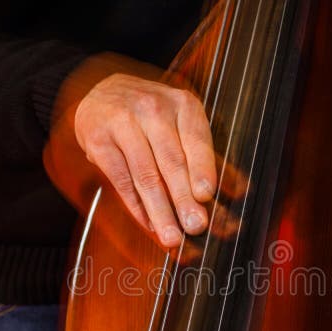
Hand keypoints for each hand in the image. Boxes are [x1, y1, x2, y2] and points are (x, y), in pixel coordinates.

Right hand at [73, 72, 216, 247]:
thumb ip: (201, 155)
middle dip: (184, 199)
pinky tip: (149, 224)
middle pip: (171, 161)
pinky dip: (136, 206)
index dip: (202, 169)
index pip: (195, 140)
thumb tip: (232, 192)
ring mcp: (123, 123)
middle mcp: (152, 109)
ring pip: (145, 175)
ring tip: (172, 236)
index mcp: (181, 104)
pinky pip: (122, 180)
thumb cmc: (149, 116)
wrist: (102, 93)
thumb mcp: (179, 121)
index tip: (206, 195)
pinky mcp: (99, 141)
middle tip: (195, 226)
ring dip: (160, 211)